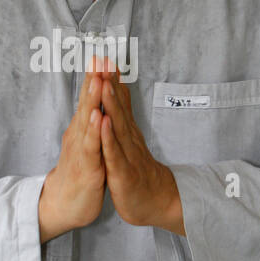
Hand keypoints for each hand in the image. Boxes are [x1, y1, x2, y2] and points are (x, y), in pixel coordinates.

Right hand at [38, 61, 106, 240]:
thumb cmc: (77, 173)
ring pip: (87, 121)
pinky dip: (93, 131)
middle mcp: (78, 135)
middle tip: (97, 58)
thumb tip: (95, 103)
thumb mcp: (86, 144)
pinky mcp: (87, 167)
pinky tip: (97, 117)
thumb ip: (89, 123)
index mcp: (81, 130)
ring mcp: (81, 150)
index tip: (102, 56)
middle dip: (93, 80)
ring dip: (92, 100)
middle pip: (86, 104)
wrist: (62, 204)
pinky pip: (91, 147)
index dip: (95, 78)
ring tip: (97, 80)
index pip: (89, 100)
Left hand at [97, 59, 184, 232]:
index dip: (112, 81)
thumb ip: (125, 122)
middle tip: (103, 61)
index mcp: (127, 133)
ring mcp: (127, 155)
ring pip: (117, 126)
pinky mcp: (123, 173)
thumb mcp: (131, 144)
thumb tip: (120, 99)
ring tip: (103, 83)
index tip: (104, 58)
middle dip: (110, 83)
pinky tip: (102, 122)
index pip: (119, 102)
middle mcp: (129, 139)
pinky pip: (114, 153)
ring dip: (110, 104)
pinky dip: (108, 138)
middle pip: (118, 107)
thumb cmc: (139, 173)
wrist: (157, 202)